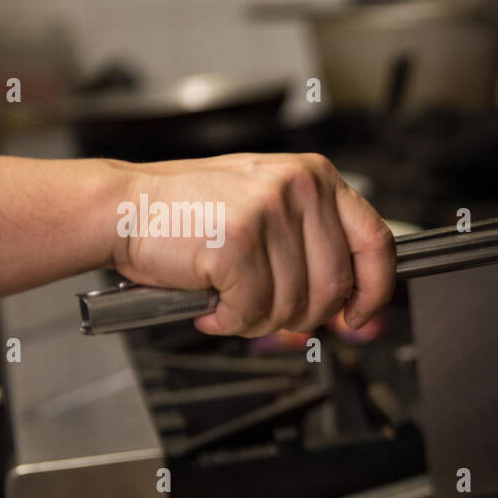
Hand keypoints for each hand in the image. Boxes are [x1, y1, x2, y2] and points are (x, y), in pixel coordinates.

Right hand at [111, 153, 394, 336]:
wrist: (122, 207)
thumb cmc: (192, 213)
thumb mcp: (269, 208)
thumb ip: (314, 241)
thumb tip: (354, 299)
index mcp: (316, 177)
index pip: (376, 241)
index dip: (375, 289)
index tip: (359, 315)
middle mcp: (300, 188)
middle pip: (335, 285)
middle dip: (302, 315)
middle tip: (264, 310)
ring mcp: (269, 212)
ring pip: (295, 305)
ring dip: (260, 320)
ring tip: (230, 301)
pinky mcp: (237, 242)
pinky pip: (254, 310)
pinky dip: (230, 321)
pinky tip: (211, 304)